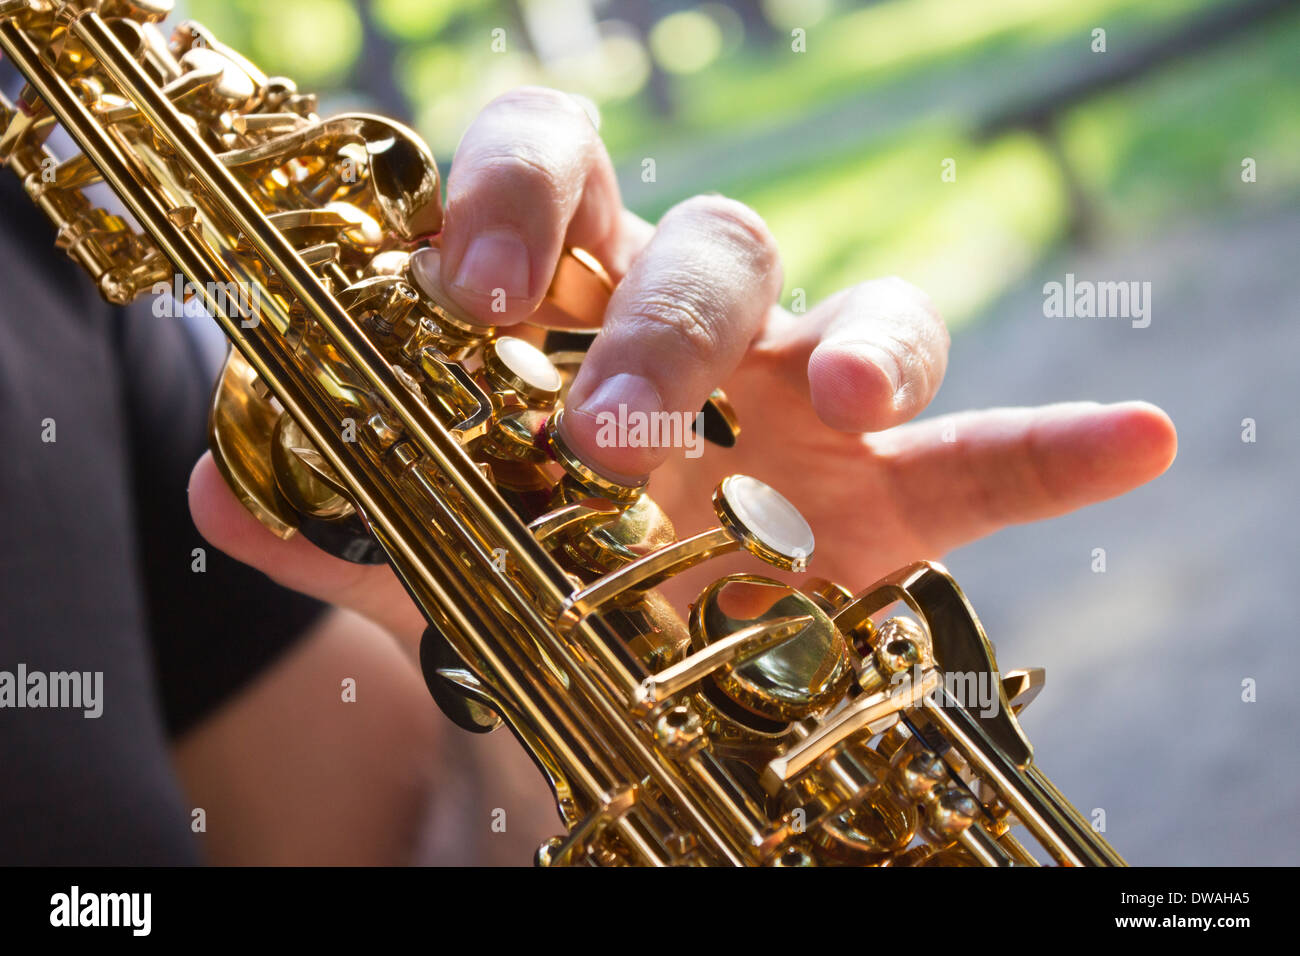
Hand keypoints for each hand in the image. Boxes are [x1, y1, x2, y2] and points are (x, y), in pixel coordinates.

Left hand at [189, 86, 1176, 643]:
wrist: (622, 653)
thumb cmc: (524, 561)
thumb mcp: (416, 540)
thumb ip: (328, 505)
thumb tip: (209, 480)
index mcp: (575, 302)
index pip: (557, 173)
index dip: (516, 195)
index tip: (471, 287)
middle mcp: (698, 324)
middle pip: (707, 247)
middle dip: (658, 324)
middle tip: (598, 432)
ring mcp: (804, 401)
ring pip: (852, 312)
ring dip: (858, 344)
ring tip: (842, 410)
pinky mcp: (893, 496)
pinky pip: (988, 454)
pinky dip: (1054, 448)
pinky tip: (1139, 440)